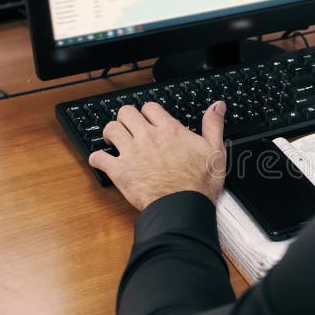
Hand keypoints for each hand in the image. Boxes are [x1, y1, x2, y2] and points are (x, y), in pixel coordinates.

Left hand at [89, 101, 227, 210]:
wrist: (184, 207)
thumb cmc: (200, 183)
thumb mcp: (215, 150)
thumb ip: (213, 125)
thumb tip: (217, 106)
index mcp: (170, 131)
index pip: (150, 107)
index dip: (149, 112)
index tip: (150, 119)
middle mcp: (148, 137)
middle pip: (126, 112)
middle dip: (126, 117)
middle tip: (129, 127)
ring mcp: (132, 153)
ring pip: (110, 129)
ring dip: (111, 133)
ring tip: (115, 140)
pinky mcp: (120, 171)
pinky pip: (98, 158)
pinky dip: (97, 159)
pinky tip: (102, 161)